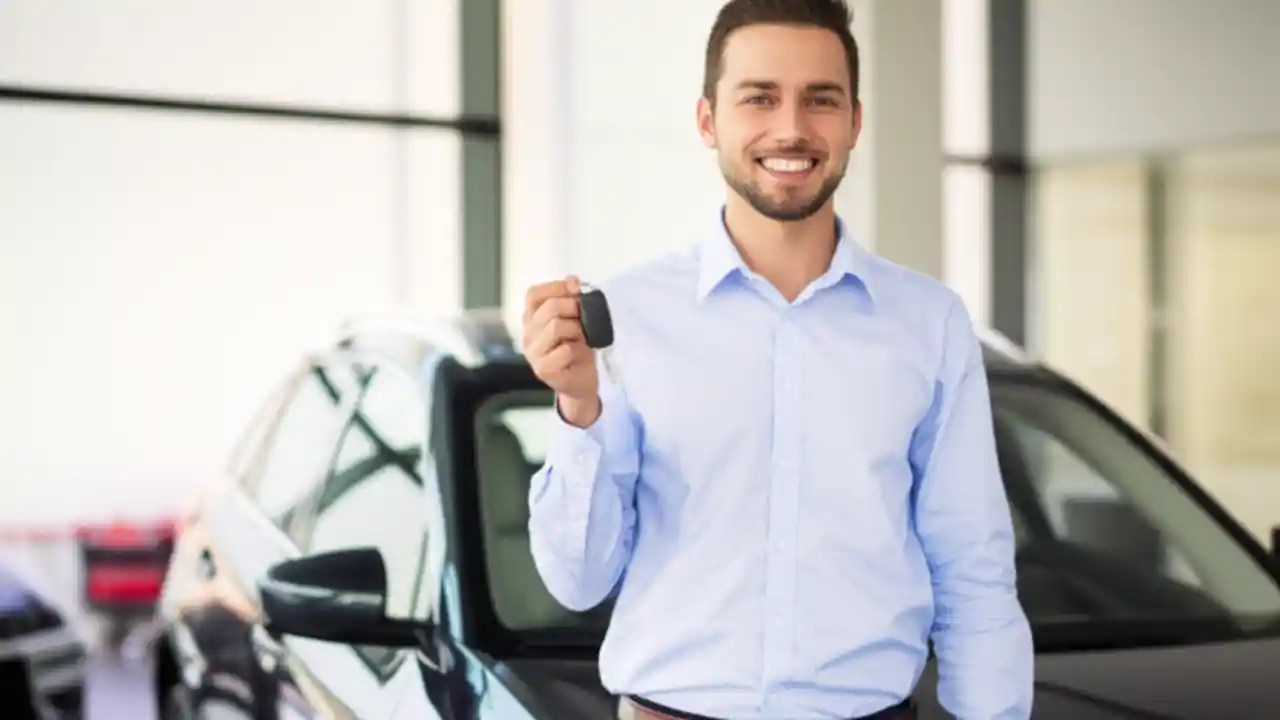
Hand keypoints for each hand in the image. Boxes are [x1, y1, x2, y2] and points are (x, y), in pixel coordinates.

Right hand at [521, 275, 600, 426]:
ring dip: (577, 329)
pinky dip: (577, 349)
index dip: (556, 287)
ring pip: (556, 327)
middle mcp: (527, 335)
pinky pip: (564, 350)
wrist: (582, 382)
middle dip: (573, 308)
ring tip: (583, 338)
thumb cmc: (579, 349)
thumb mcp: (576, 319)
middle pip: (549, 308)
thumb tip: (573, 281)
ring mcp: (533, 353)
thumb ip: (572, 299)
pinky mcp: (542, 370)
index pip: (534, 294)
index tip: (576, 289)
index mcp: (531, 319)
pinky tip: (578, 354)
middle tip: (585, 318)